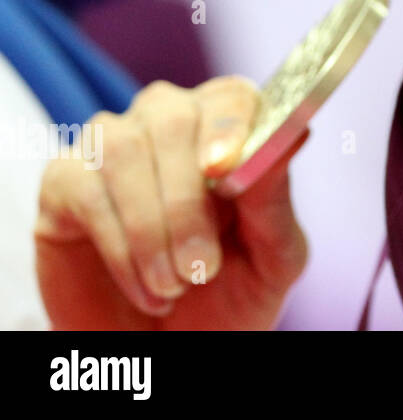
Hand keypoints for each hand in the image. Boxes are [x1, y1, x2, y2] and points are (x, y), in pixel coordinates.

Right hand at [35, 76, 309, 329]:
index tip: (225, 169)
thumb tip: (295, 135)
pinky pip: (86, 192)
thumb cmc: (231, 292)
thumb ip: (276, 199)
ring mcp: (113, 144)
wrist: (174, 346)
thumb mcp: (273, 256)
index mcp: (232, 127)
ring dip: (151, 228)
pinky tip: (147, 289)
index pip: (233, 96)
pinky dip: (120, 250)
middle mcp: (170, 119)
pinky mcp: (65, 181)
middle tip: (202, 267)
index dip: (230, 124)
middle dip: (187, 200)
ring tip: (175, 285)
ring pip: (124, 151)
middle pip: (173, 118)